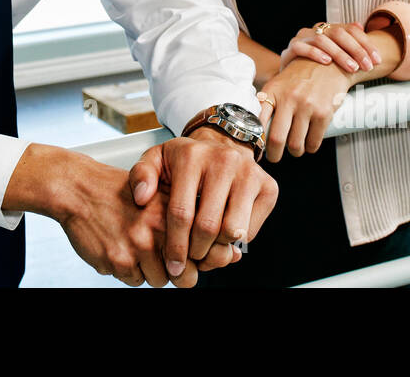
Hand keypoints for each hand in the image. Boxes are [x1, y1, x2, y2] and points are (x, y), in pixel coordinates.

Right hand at [58, 157, 218, 286]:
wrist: (80, 188)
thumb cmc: (124, 193)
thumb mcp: (164, 197)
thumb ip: (197, 221)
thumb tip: (235, 255)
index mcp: (176, 210)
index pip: (207, 252)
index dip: (202, 259)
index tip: (193, 254)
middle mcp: (161, 228)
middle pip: (187, 276)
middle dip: (179, 272)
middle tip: (163, 255)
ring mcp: (139, 246)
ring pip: (160, 281)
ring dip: (151, 270)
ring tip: (137, 245)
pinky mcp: (119, 260)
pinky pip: (135, 282)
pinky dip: (129, 271)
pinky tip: (121, 247)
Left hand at [128, 128, 277, 278]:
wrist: (223, 145)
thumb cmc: (187, 161)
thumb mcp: (157, 160)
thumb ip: (141, 175)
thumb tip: (141, 197)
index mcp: (191, 156)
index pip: (181, 212)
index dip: (176, 245)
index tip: (172, 264)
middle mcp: (223, 161)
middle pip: (208, 226)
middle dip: (196, 251)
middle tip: (190, 259)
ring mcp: (249, 173)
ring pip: (232, 231)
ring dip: (217, 249)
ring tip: (205, 249)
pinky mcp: (268, 187)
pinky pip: (250, 231)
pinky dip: (235, 243)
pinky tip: (221, 237)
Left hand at [259, 59, 354, 161]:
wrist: (330, 63)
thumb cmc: (301, 76)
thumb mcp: (279, 83)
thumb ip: (268, 103)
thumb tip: (256, 130)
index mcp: (272, 91)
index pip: (257, 119)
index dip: (254, 139)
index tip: (255, 148)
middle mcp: (288, 98)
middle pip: (276, 138)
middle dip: (274, 154)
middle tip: (274, 157)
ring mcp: (306, 106)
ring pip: (296, 144)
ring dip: (295, 152)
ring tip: (295, 148)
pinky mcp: (323, 113)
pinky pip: (314, 142)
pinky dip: (310, 148)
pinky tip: (309, 144)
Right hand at [281, 22, 379, 73]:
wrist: (292, 78)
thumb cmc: (318, 67)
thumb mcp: (335, 55)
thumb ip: (347, 42)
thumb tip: (359, 25)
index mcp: (329, 29)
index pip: (351, 29)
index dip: (366, 43)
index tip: (378, 60)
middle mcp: (315, 30)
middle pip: (338, 33)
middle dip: (356, 50)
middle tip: (368, 66)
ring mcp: (301, 39)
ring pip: (321, 39)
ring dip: (339, 54)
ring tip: (352, 68)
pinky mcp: (289, 50)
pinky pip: (301, 47)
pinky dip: (314, 53)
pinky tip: (327, 62)